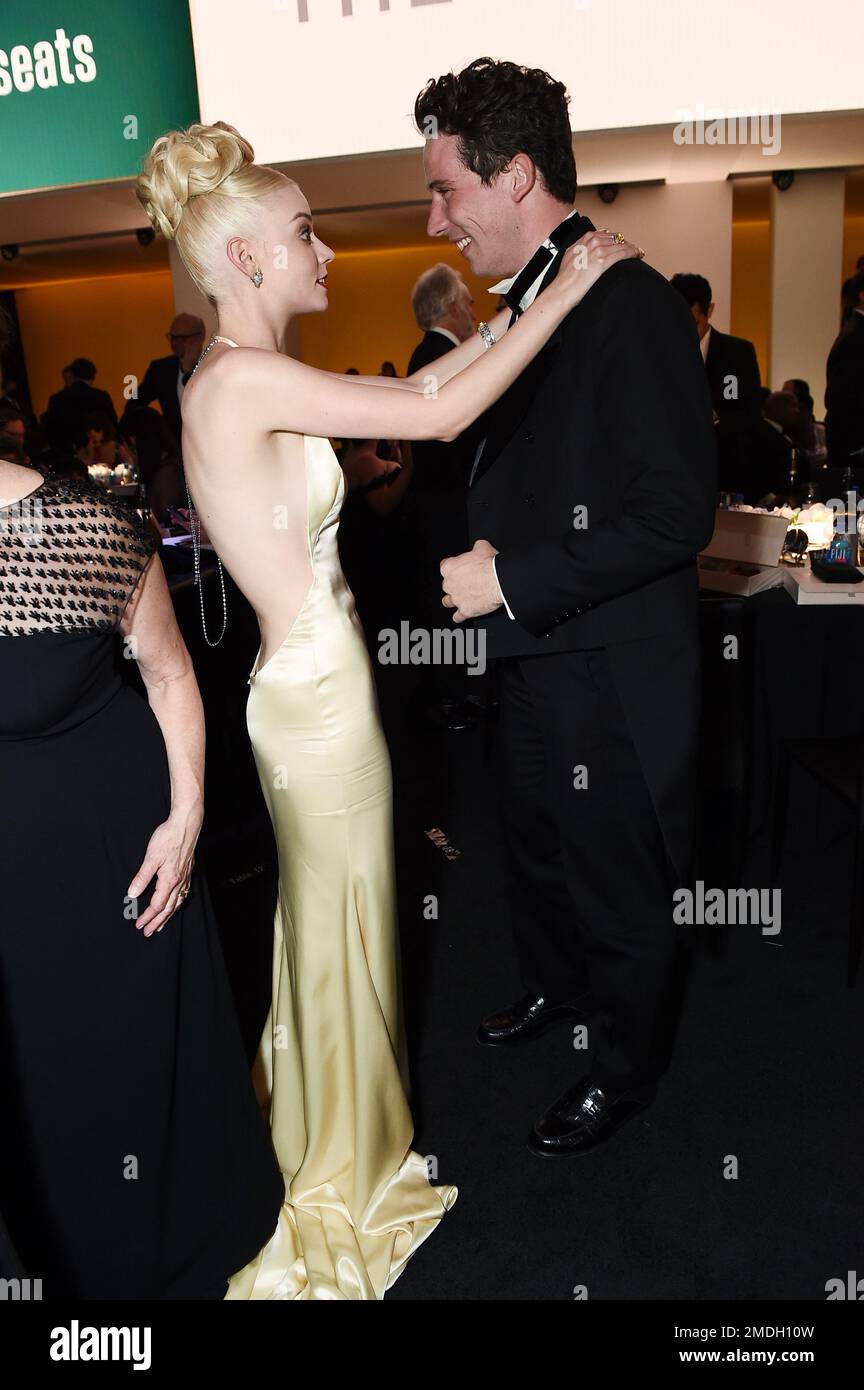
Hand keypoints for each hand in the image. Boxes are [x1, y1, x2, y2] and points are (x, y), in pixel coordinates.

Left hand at [127, 805, 202, 936]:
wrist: (186, 825)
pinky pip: (183, 894)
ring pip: (177, 903)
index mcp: (169, 880)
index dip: (147, 917)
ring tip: (162, 924)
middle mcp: (179, 882)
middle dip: (157, 922)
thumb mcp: (151, 858)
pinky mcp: (187, 871)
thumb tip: (133, 894)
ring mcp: (185, 878)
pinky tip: (175, 903)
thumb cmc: (168, 839)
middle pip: (168, 908)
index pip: (157, 905)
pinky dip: (177, 904)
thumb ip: (142, 877)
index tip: (139, 924)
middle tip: (148, 932)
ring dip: (168, 916)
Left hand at [441, 538, 500, 621]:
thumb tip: (479, 547)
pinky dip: (460, 616)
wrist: (499, 580)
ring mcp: (456, 599)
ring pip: (447, 602)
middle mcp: (449, 584)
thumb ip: (476, 548)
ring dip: (453, 600)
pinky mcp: (465, 611)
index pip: (445, 566)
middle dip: (454, 584)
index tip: (459, 569)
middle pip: (446, 584)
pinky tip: (462, 614)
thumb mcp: (482, 546)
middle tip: (466, 582)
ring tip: (460, 599)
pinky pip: (457, 617)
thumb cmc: (490, 565)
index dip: (454, 567)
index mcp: (449, 568)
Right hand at [553, 229, 643, 309]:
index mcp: (584, 239)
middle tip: (633, 250)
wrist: (562, 290)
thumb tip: (589, 251)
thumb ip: (581, 249)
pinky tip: (638, 255)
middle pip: (616, 238)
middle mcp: (592, 241)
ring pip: (622, 244)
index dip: (616, 239)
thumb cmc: (565, 279)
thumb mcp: (570, 256)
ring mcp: (598, 250)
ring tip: (638, 253)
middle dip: (625, 243)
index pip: (606, 234)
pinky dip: (633, 252)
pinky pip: (624, 252)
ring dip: (632, 248)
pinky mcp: (604, 261)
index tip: (622, 244)